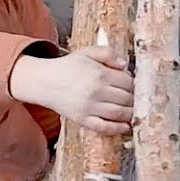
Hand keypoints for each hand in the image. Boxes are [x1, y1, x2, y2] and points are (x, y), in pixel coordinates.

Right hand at [10, 46, 132, 133]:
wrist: (44, 81)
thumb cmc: (68, 66)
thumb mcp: (87, 52)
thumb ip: (107, 53)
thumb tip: (125, 65)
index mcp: (99, 74)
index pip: (127, 81)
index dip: (133, 83)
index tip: (132, 85)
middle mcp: (96, 91)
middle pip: (126, 98)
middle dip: (134, 98)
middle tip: (134, 98)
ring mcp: (90, 107)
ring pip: (119, 113)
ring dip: (130, 113)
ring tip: (133, 110)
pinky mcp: (83, 120)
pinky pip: (105, 127)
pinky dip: (118, 128)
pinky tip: (125, 126)